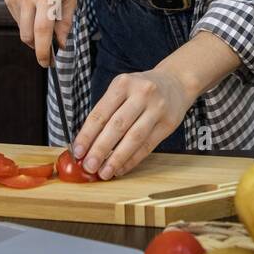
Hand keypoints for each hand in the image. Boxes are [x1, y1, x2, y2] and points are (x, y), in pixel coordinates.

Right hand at [2, 0, 77, 67]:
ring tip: (47, 19)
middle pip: (27, 34)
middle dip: (38, 47)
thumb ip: (66, 21)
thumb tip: (61, 44)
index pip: (42, 29)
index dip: (44, 50)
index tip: (48, 63)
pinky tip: (37, 9)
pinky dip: (28, 22)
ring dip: (34, 34)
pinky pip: (17, 20)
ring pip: (22, 29)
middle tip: (50, 52)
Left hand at [71, 68, 193, 179]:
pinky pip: (147, 146)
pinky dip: (132, 160)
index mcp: (123, 84)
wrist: (176, 81)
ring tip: (104, 172)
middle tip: (88, 166)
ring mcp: (157, 108)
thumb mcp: (122, 89)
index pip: (101, 113)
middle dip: (100, 149)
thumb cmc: (141, 89)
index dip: (87, 134)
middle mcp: (141, 94)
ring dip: (117, 158)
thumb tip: (86, 144)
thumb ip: (105, 112)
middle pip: (117, 126)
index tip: (77, 152)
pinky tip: (121, 168)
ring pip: (134, 138)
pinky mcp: (168, 123)